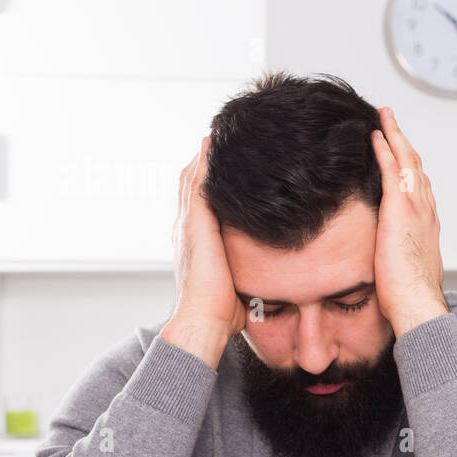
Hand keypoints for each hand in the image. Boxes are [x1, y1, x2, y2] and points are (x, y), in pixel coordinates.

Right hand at [161, 136, 244, 367]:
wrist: (204, 321)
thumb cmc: (223, 313)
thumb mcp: (239, 285)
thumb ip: (248, 273)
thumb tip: (270, 277)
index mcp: (196, 243)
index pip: (199, 204)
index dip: (206, 183)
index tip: (218, 164)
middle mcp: (187, 230)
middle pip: (190, 186)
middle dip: (202, 162)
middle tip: (214, 138)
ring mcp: (188, 226)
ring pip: (190, 181)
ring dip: (201, 158)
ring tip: (213, 135)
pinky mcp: (194, 225)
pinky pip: (196, 187)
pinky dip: (202, 165)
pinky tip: (210, 147)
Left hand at [370, 108, 448, 337]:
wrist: (416, 300)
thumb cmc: (411, 295)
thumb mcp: (408, 270)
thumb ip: (401, 257)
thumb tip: (392, 261)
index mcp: (428, 225)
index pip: (420, 187)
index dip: (412, 167)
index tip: (403, 154)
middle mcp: (426, 210)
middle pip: (417, 166)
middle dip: (405, 142)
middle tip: (393, 122)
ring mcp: (415, 206)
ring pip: (407, 160)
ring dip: (395, 136)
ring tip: (385, 118)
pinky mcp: (400, 206)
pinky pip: (392, 168)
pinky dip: (385, 148)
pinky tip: (375, 134)